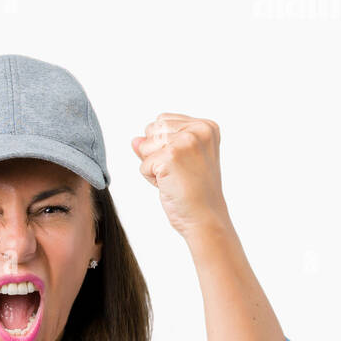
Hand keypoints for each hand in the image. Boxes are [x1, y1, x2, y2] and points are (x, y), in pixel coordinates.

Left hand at [131, 113, 231, 240]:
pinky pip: (143, 165)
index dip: (164, 146)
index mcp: (206, 126)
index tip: (185, 165)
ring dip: (153, 166)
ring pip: (145, 145)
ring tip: (175, 179)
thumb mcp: (180, 162)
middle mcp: (198, 129)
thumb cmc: (196, 194)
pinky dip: (151, 179)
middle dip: (156, 153)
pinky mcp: (171, 156)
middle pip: (152, 129)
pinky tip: (170, 186)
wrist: (206, 219)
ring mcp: (185, 141)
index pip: (163, 121)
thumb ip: (158, 145)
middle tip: (178, 173)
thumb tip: (135, 140)